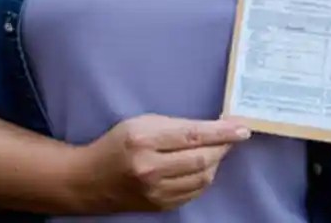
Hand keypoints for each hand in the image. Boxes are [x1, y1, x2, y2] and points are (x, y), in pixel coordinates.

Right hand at [72, 114, 249, 212]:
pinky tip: (202, 167)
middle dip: (223, 147)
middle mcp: (150, 169)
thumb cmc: (117, 144)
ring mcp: (155, 192)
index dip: (221, 132)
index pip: (192, 135)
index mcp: (144, 140)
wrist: (89, 180)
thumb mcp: (141, 124)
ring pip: (202, 178)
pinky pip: (193, 193)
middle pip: (201, 159)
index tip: (242, 128)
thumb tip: (212, 129)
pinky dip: (203, 178)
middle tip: (232, 137)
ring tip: (215, 151)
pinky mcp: (159, 207)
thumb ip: (175, 125)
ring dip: (215, 163)